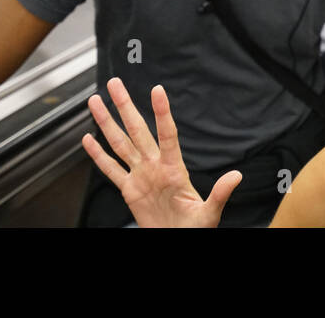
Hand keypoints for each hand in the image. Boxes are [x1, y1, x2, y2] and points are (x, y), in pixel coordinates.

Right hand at [82, 77, 240, 227]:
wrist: (176, 240)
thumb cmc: (195, 228)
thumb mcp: (209, 212)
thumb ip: (220, 194)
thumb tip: (236, 176)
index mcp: (174, 169)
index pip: (167, 134)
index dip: (162, 113)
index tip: (157, 90)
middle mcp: (154, 166)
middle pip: (136, 130)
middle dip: (126, 106)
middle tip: (116, 84)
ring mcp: (140, 175)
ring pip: (120, 143)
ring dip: (107, 123)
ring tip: (97, 101)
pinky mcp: (129, 189)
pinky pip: (111, 169)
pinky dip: (98, 156)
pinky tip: (88, 140)